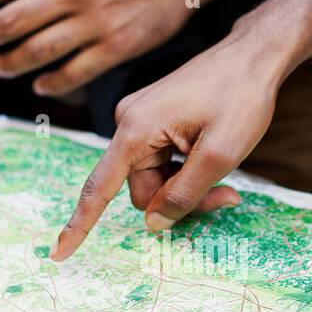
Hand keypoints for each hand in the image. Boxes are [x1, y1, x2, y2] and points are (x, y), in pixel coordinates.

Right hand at [49, 32, 286, 260]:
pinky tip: (210, 155)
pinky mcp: (154, 119)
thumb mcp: (220, 156)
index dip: (80, 225)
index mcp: (135, 130)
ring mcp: (140, 120)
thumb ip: (185, 195)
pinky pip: (161, 162)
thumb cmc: (241, 99)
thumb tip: (153, 224)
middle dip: (178, 200)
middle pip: (142, 189)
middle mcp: (128, 123)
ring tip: (226, 176)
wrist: (253, 56)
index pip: (98, 188)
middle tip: (226, 195)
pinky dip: (185, 170)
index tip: (59, 254)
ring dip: (186, 186)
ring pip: (155, 179)